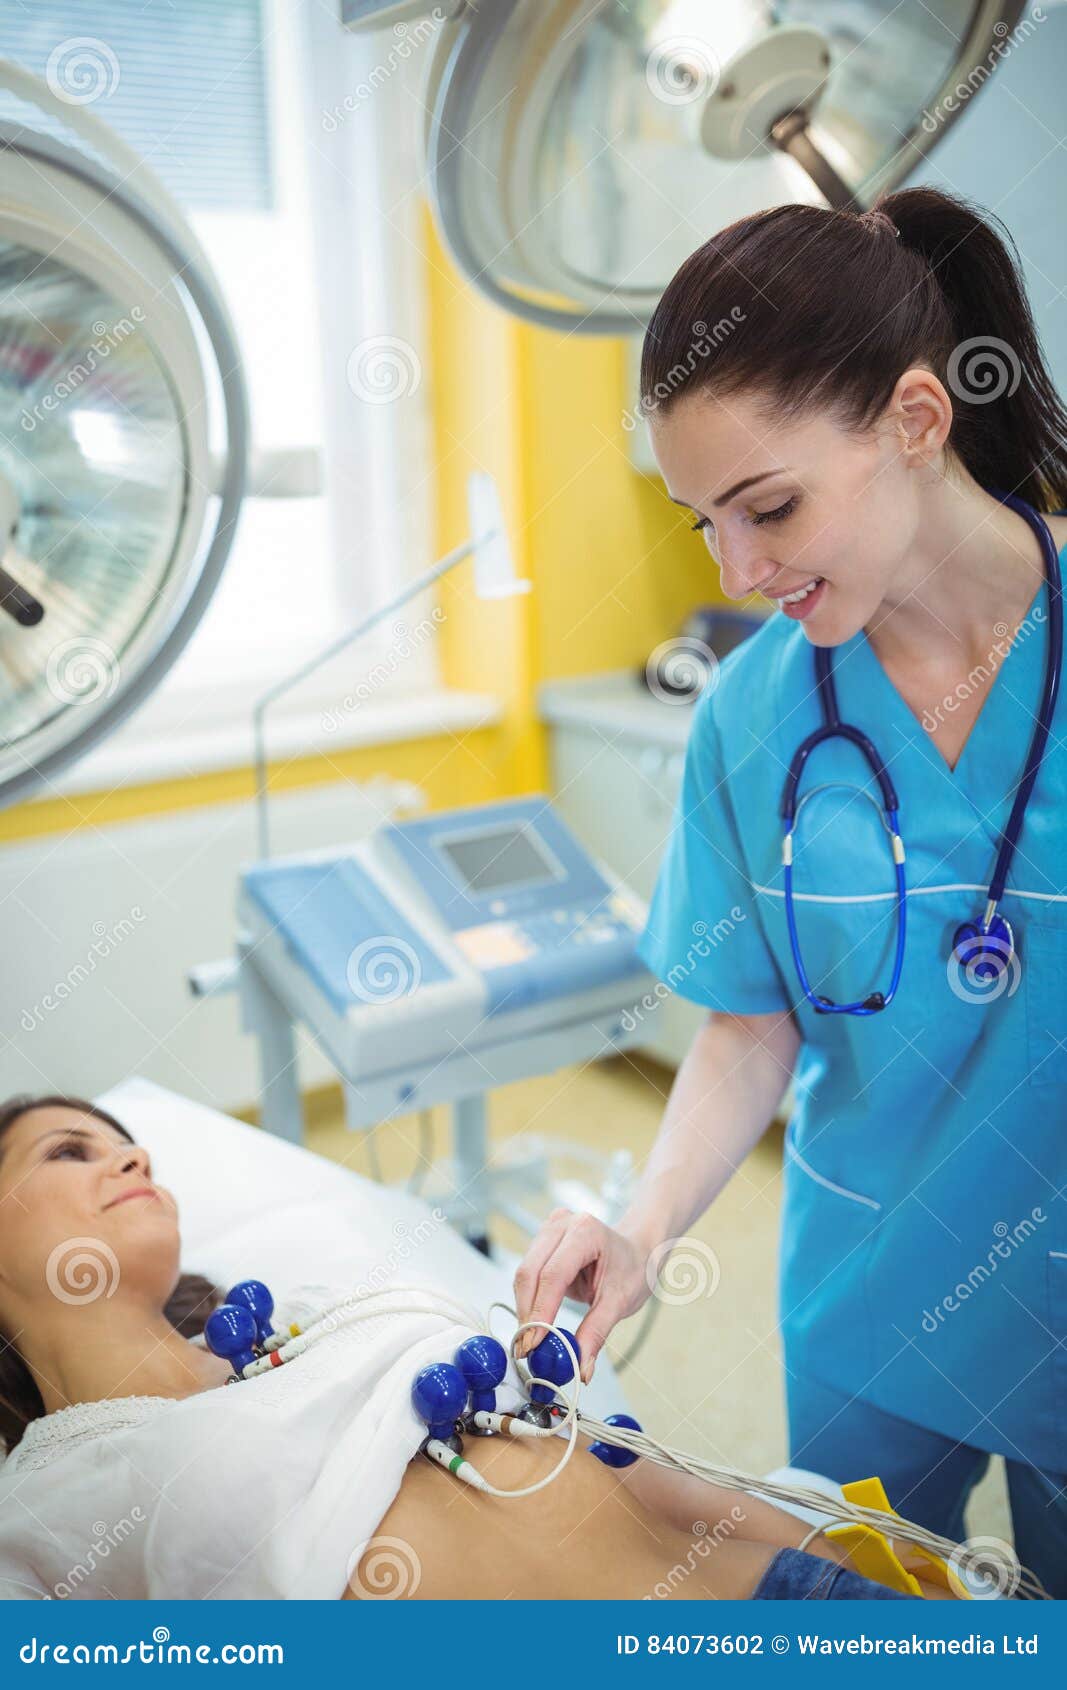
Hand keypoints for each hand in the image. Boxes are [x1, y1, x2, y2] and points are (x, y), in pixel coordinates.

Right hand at [512, 1207, 653, 1382]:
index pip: (553, 1275)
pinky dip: (529, 1301)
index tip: (533, 1343)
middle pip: (530, 1272)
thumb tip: (579, 1366)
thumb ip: (596, 1333)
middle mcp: (562, 1225)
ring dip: (525, 1309)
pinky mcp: (542, 1243)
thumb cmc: (633, 1267)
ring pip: (524, 1274)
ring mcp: (549, 1231)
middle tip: (527, 1349)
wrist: (637, 1250)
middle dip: (527, 1314)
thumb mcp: (620, 1302)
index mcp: (585, 1232)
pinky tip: (536, 1321)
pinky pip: (527, 1274)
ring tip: (532, 1340)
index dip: (539, 1311)